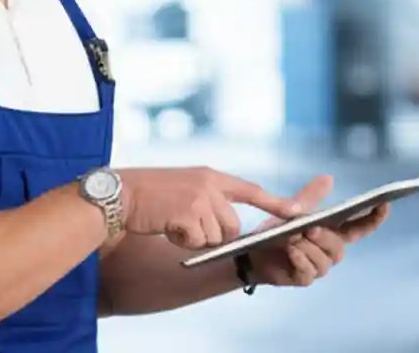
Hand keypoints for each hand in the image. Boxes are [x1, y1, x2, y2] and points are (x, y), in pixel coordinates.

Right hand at [116, 167, 301, 249]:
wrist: (120, 194)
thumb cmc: (147, 195)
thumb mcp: (183, 187)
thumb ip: (206, 198)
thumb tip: (223, 228)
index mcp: (210, 176)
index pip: (250, 190)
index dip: (275, 202)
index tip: (299, 212)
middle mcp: (209, 184)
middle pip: (231, 226)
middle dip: (213, 234)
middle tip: (185, 225)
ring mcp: (199, 198)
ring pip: (216, 237)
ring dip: (195, 239)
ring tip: (172, 223)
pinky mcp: (188, 213)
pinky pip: (198, 242)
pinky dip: (182, 242)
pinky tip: (166, 227)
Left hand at [249, 175, 389, 287]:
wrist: (251, 252)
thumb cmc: (276, 231)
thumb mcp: (292, 209)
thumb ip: (311, 196)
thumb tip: (329, 177)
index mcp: (332, 234)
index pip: (360, 227)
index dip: (374, 218)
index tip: (384, 204)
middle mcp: (329, 252)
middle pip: (339, 247)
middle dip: (325, 237)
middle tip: (310, 228)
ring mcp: (318, 267)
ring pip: (324, 260)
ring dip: (308, 247)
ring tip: (291, 237)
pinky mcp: (303, 278)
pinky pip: (308, 272)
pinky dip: (300, 259)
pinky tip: (291, 250)